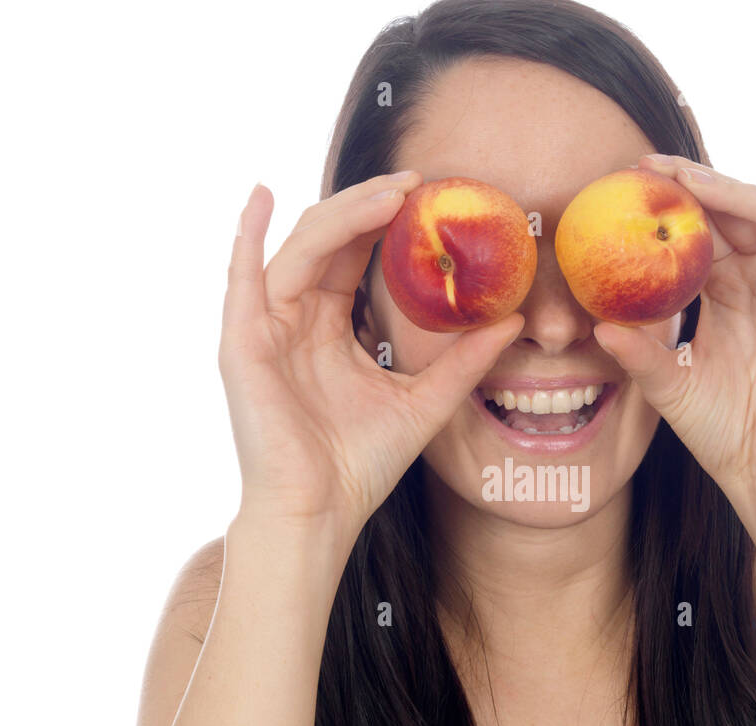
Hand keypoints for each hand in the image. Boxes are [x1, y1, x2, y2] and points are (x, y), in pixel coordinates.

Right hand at [219, 174, 524, 538]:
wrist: (322, 513)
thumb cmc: (361, 466)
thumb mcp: (425, 402)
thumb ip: (464, 361)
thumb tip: (515, 320)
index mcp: (328, 327)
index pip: (354, 255)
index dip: (386, 221)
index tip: (430, 195)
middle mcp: (293, 319)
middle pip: (328, 240)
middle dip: (370, 205)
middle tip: (418, 182)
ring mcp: (264, 328)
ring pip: (299, 248)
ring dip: (343, 214)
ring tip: (389, 194)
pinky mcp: (242, 345)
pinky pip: (241, 278)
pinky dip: (245, 235)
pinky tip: (261, 196)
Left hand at [594, 155, 755, 502]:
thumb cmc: (723, 431)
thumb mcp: (668, 387)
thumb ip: (639, 354)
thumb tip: (598, 328)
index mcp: (727, 295)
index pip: (702, 233)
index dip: (671, 205)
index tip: (626, 184)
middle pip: (734, 213)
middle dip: (693, 184)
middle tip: (646, 168)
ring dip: (732, 190)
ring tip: (688, 177)